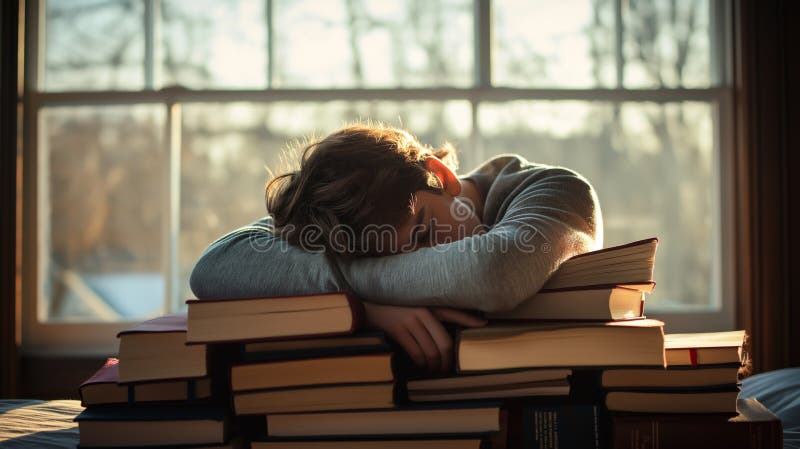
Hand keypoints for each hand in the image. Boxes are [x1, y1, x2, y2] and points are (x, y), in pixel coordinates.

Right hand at [363, 302, 486, 372]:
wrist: (370, 312)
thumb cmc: (397, 315)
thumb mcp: (415, 313)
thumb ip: (431, 322)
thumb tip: (448, 342)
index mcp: (430, 307)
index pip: (455, 313)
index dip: (470, 321)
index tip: (484, 327)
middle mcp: (423, 312)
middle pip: (444, 342)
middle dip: (447, 360)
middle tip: (446, 370)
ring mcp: (411, 322)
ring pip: (430, 351)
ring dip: (433, 366)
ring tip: (433, 370)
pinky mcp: (399, 331)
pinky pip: (416, 354)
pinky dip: (420, 364)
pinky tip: (420, 367)